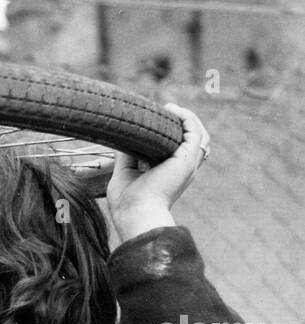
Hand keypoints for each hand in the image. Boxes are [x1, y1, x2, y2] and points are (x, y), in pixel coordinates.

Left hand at [105, 104, 209, 240]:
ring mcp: (188, 165)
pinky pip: (194, 131)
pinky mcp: (187, 160)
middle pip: (195, 140)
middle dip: (184, 123)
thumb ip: (127, 155)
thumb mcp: (125, 173)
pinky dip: (187, 118)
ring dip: (188, 118)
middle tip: (167, 112)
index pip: (182, 150)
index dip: (174, 133)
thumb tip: (125, 138)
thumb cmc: (127, 203)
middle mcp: (184, 170)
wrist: (134, 214)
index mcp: (172, 175)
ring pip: (199, 134)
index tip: (159, 120)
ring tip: (171, 109)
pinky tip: (173, 110)